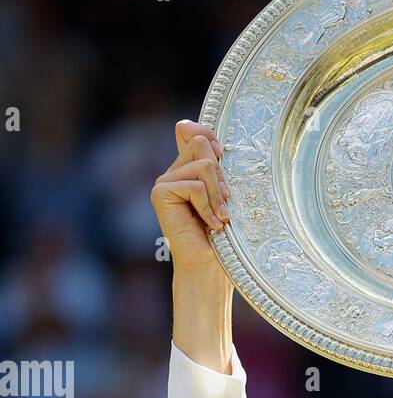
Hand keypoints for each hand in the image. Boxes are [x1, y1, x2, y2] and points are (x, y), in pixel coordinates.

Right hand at [150, 121, 231, 278]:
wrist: (209, 268)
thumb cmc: (224, 237)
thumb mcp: (227, 195)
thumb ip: (219, 168)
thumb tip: (214, 144)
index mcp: (189, 169)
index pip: (191, 130)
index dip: (207, 134)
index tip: (221, 155)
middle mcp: (174, 172)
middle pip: (201, 143)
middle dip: (220, 175)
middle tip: (225, 204)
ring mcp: (165, 182)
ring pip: (203, 164)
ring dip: (218, 195)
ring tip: (220, 218)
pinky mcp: (160, 193)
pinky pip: (195, 185)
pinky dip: (208, 206)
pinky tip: (211, 225)